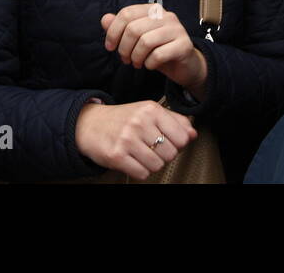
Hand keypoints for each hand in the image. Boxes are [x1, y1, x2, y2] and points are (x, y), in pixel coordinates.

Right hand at [74, 100, 195, 179]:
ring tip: (141, 154)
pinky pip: (142, 174)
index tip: (166, 141)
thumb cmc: (124, 119)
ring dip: (151, 164)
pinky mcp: (116, 156)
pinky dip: (140, 171)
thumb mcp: (149, 112)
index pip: (182, 137)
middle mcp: (140, 122)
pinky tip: (132, 160)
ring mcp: (127, 139)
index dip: (177, 144)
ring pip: (157, 166)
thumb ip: (174, 121)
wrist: (90, 124)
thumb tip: (193, 134)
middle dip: (163, 155)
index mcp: (151, 109)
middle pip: (170, 154)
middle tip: (151, 148)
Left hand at [102, 4, 208, 96]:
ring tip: (137, 63)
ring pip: (145, 42)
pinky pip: (158, 55)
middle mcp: (166, 15)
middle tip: (125, 59)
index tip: (110, 47)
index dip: (113, 32)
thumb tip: (105, 19)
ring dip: (136, 57)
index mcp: (153, 9)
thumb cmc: (158, 49)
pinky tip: (150, 66)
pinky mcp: (184, 45)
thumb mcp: (137, 39)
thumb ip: (120, 28)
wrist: (185, 65)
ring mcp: (177, 29)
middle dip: (124, 48)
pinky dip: (149, 64)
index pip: (126, 13)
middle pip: (133, 29)